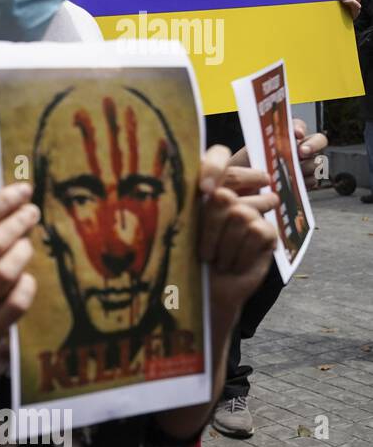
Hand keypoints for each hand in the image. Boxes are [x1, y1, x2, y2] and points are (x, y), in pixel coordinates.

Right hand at [0, 182, 39, 365]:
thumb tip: (13, 207)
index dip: (0, 203)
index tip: (23, 190)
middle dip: (17, 222)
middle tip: (32, 212)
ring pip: (3, 274)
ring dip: (22, 253)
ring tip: (27, 244)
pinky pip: (15, 304)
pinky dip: (27, 286)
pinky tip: (27, 279)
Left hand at [198, 146, 278, 336]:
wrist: (203, 291)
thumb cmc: (183, 258)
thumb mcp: (178, 224)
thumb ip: (184, 199)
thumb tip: (206, 188)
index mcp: (205, 189)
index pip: (219, 156)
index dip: (215, 166)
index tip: (206, 188)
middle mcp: (232, 196)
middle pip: (224, 196)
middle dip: (209, 229)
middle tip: (205, 251)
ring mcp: (253, 213)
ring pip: (240, 215)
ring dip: (222, 246)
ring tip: (218, 258)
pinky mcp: (268, 232)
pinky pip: (257, 232)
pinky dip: (240, 254)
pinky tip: (235, 263)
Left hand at [226, 117, 327, 189]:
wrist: (247, 182)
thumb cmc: (249, 162)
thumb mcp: (253, 150)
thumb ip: (267, 143)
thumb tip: (276, 143)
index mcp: (288, 136)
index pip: (299, 126)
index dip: (300, 128)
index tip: (297, 134)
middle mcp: (301, 147)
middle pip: (320, 140)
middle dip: (313, 145)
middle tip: (302, 152)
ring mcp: (306, 163)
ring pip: (317, 161)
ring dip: (305, 166)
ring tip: (291, 171)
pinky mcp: (306, 180)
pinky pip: (313, 179)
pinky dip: (303, 181)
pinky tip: (292, 182)